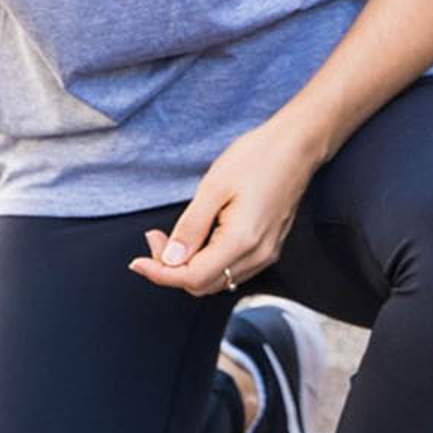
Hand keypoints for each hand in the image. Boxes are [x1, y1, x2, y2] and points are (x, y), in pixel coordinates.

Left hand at [130, 117, 321, 295]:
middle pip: (203, 285)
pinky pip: (230, 269)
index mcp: (243, 241)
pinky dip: (206, 262)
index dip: (160, 273)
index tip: (136, 261)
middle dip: (171, 269)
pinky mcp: (268, 247)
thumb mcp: (213, 187)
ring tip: (168, 238)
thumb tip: (170, 260)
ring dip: (187, 267)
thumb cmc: (257, 158)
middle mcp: (258, 255)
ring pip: (216, 280)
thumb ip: (191, 228)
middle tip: (154, 238)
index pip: (193, 277)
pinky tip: (194, 240)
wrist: (296, 147)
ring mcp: (266, 253)